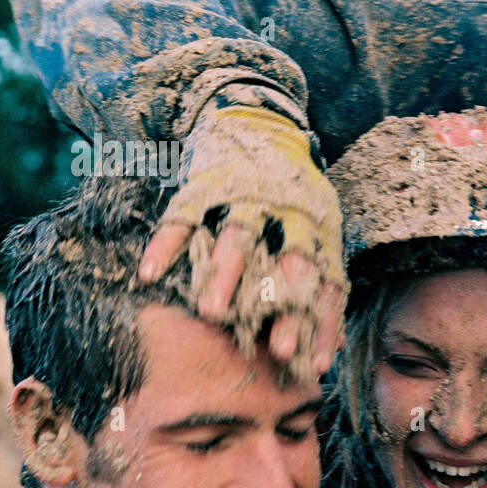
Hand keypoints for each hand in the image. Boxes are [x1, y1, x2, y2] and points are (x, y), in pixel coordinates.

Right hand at [137, 104, 347, 378]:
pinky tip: (150, 273)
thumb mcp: (318, 232)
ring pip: (239, 238)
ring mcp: (247, 195)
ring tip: (212, 314)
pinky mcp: (206, 181)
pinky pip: (184, 215)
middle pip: (290, 261)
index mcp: (321, 227)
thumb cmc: (292, 195)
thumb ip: (322, 286)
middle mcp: (290, 210)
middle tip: (274, 348)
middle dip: (283, 306)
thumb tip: (336, 349)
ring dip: (226, 277)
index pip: (328, 283)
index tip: (318, 366)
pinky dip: (166, 244)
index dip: (324, 325)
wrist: (256, 121)